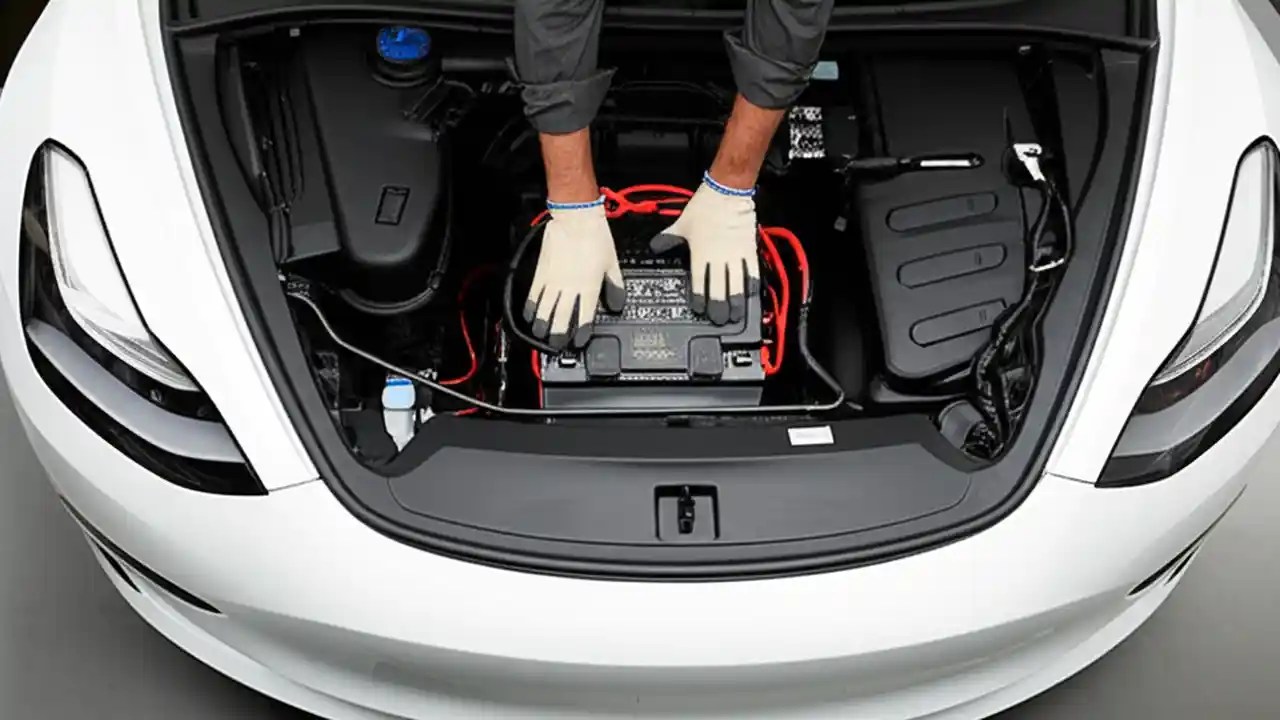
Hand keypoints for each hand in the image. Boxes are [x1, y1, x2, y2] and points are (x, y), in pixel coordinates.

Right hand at [524, 200, 624, 349]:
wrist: (576, 217)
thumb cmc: (595, 236)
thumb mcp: (612, 263)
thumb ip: (615, 286)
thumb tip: (617, 303)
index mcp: (589, 287)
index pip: (584, 319)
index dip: (580, 334)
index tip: (579, 341)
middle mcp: (570, 287)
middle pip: (560, 320)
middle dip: (558, 336)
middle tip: (558, 345)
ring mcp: (553, 281)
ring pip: (544, 311)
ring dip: (542, 327)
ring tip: (541, 336)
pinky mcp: (541, 272)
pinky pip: (533, 295)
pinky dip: (530, 308)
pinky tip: (530, 315)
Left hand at [651, 176, 759, 324]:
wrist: (727, 192)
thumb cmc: (705, 207)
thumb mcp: (681, 224)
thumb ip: (669, 238)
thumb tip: (655, 246)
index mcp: (700, 254)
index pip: (699, 283)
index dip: (699, 299)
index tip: (700, 310)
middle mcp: (718, 258)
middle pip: (719, 289)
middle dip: (719, 307)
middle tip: (720, 320)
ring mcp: (735, 255)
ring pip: (737, 284)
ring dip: (737, 301)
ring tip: (737, 314)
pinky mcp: (749, 249)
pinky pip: (752, 270)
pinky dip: (753, 283)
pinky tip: (752, 293)